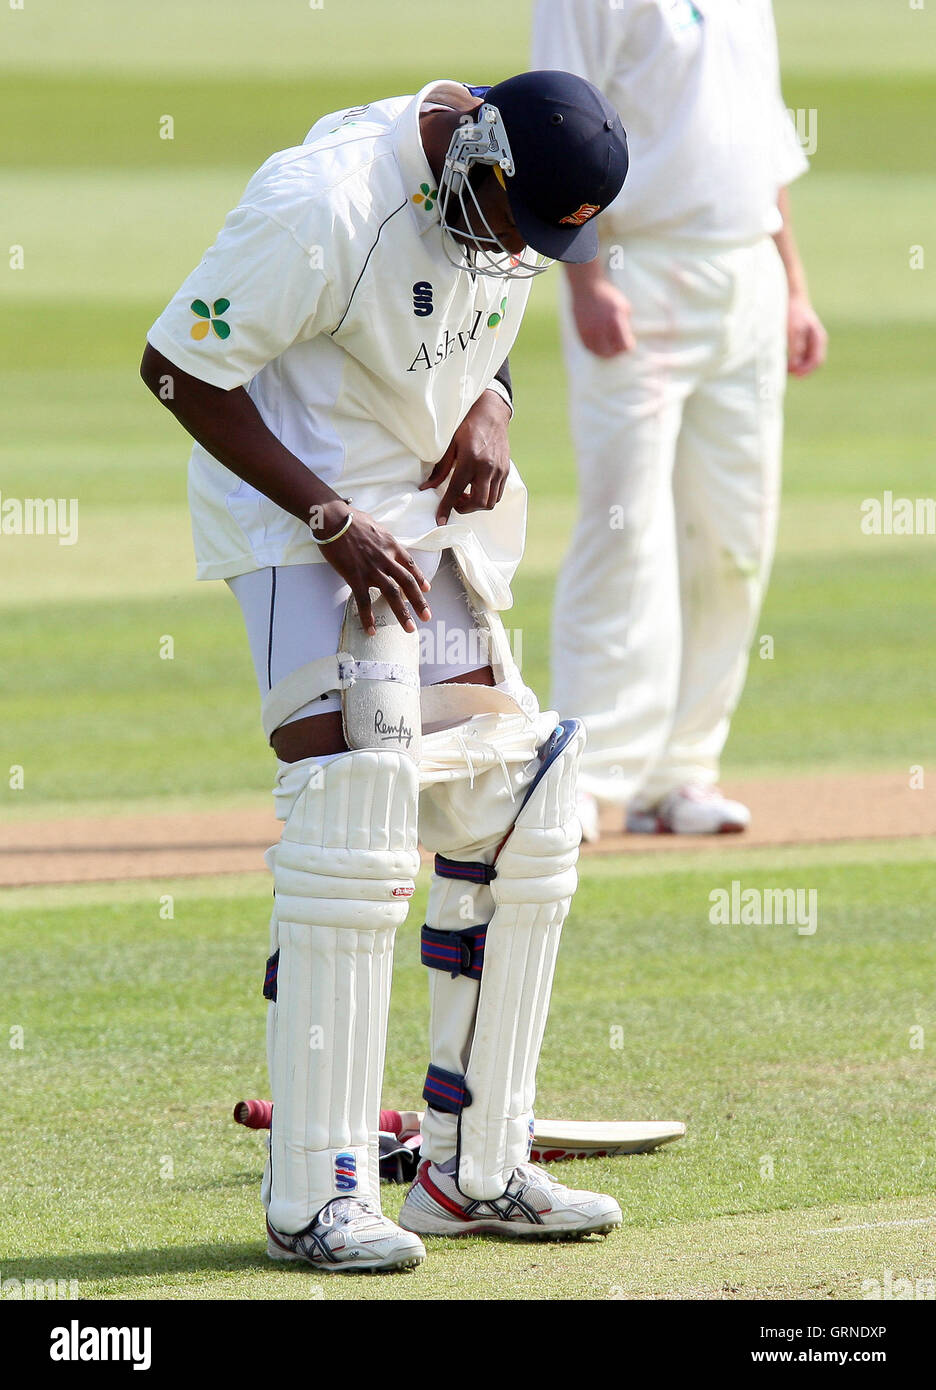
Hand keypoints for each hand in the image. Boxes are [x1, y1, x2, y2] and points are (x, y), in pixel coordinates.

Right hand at [316, 504, 430, 635]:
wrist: (334, 519)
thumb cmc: (352, 519)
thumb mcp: (375, 527)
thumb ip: (383, 539)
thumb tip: (384, 544)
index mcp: (391, 545)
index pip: (410, 564)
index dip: (420, 578)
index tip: (427, 589)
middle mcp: (386, 559)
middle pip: (407, 582)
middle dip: (419, 601)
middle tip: (426, 616)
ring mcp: (372, 569)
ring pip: (392, 594)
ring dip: (402, 613)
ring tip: (409, 628)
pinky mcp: (355, 576)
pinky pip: (364, 600)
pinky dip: (368, 617)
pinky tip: (371, 630)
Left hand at [419, 390, 510, 524]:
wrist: (492, 413)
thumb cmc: (467, 426)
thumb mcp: (450, 444)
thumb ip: (440, 469)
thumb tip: (425, 487)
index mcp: (470, 460)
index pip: (456, 491)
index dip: (446, 508)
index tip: (440, 521)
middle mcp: (487, 468)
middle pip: (479, 503)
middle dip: (465, 508)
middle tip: (455, 501)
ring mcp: (499, 470)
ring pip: (491, 502)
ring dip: (477, 504)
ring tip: (466, 494)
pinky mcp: (506, 470)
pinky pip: (498, 493)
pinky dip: (487, 497)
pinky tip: (477, 488)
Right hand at [570, 278, 635, 356]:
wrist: (587, 287)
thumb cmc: (609, 296)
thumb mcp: (624, 306)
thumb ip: (625, 323)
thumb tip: (626, 338)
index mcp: (615, 320)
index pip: (624, 345)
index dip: (628, 346)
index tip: (629, 342)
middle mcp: (602, 327)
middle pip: (611, 352)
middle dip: (617, 351)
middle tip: (619, 347)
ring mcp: (590, 330)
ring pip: (599, 352)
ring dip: (606, 353)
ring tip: (610, 348)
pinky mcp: (581, 332)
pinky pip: (589, 348)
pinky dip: (595, 349)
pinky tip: (600, 346)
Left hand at [787, 292, 826, 376]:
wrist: (790, 298)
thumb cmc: (793, 312)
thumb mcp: (794, 329)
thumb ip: (796, 347)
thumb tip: (795, 366)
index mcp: (819, 339)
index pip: (817, 361)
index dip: (806, 370)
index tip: (794, 374)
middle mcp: (816, 342)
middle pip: (811, 364)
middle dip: (800, 370)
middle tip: (785, 372)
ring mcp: (809, 342)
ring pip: (803, 362)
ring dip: (795, 367)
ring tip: (781, 367)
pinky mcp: (800, 342)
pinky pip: (798, 357)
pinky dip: (791, 361)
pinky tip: (781, 360)